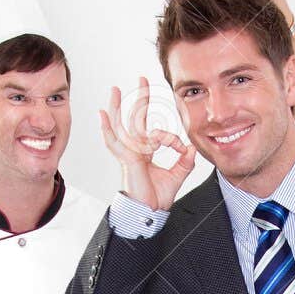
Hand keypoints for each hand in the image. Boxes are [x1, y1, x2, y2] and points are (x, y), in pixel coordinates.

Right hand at [99, 80, 195, 211]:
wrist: (149, 213)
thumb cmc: (157, 198)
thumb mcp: (176, 176)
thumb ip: (184, 162)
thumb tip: (192, 148)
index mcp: (144, 153)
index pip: (156, 134)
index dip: (172, 138)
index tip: (183, 148)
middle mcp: (133, 151)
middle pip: (134, 119)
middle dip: (139, 99)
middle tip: (141, 79)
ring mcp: (128, 154)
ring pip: (122, 125)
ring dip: (118, 106)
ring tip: (116, 89)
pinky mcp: (126, 159)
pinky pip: (118, 141)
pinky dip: (108, 128)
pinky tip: (102, 114)